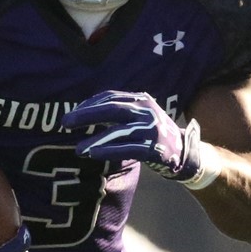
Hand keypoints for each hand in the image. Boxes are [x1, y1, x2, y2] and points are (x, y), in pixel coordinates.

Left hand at [69, 90, 210, 186]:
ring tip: (78, 149)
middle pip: (112, 109)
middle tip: (66, 123)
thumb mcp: (140, 116)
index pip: (110, 97)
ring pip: (118, 131)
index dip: (89, 104)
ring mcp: (152, 129)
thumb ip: (119, 112)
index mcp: (141, 99)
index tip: (72, 113)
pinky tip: (94, 154)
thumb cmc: (154, 134)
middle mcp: (147, 111)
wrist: (185, 152)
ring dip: (95, 140)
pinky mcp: (155, 148)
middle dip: (86, 116)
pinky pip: (128, 149)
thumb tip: (84, 113)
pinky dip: (109, 152)